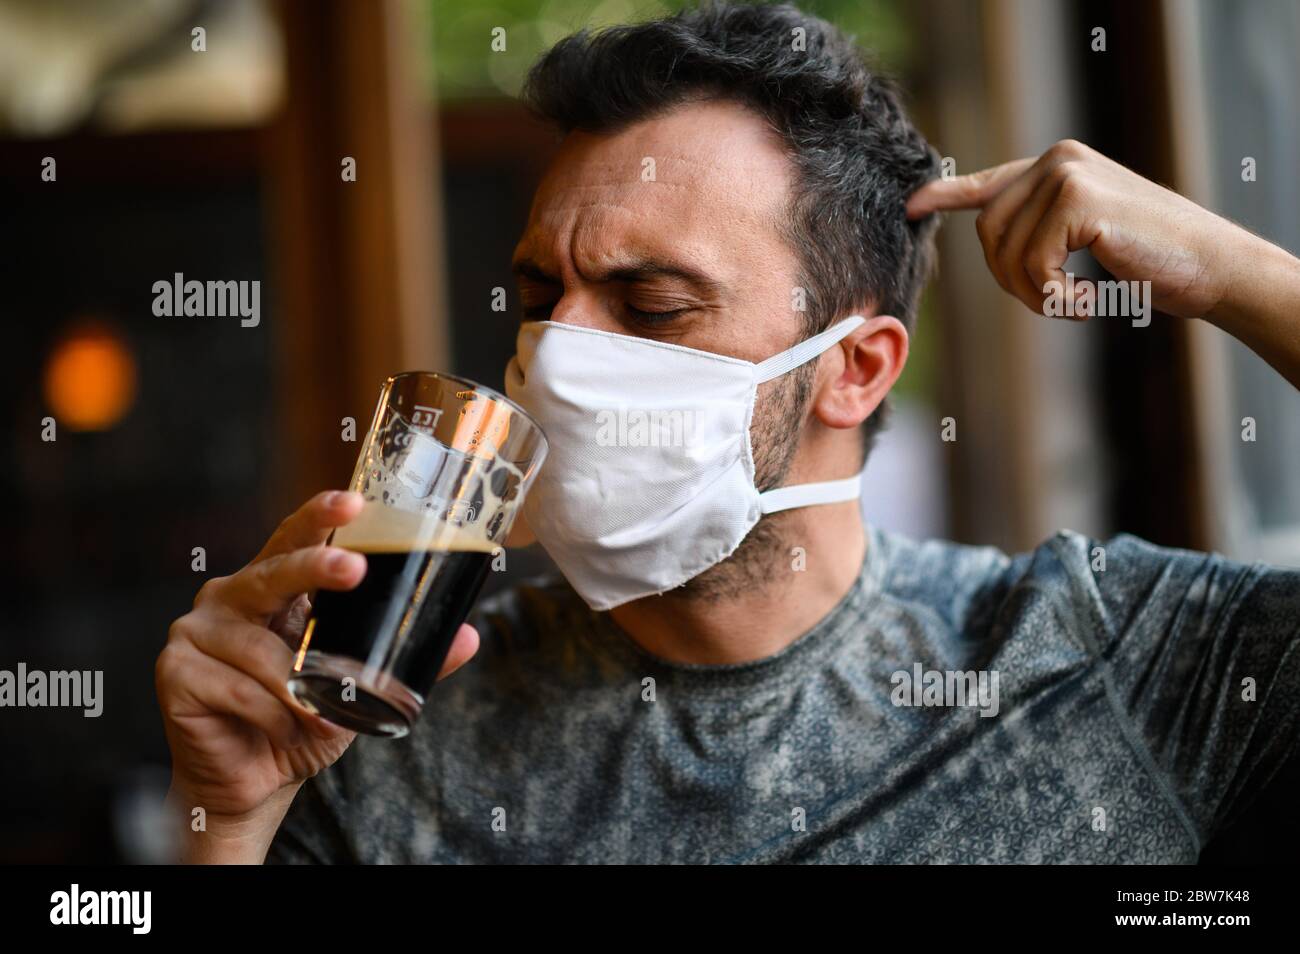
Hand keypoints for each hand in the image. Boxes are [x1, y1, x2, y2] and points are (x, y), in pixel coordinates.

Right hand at [156, 490, 479, 859]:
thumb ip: (406, 659)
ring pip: (260, 649)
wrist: (252, 781)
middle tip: (355, 570)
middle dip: (315, 568)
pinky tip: (283, 728)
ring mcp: (195, 631)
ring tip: (322, 715)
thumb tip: (470, 638)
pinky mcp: (176, 672)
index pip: (293, 538)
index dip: (320, 516)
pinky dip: (272, 713)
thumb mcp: (358, 687)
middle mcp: (230, 597)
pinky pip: (237, 688)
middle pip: (273, 572)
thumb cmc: (300, 720)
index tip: (354, 502)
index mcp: (271, 586)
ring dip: (298, 686)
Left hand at [906, 138, 1254, 319]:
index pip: (987, 181)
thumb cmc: (1148, 258)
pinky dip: (1053, 297)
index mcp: (1055, 165)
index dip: (946, 195)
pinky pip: (1033, 264)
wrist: (1207, 266)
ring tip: (1073, 302)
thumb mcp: (1084, 235)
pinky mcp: (1078, 199)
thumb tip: (989, 233)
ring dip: (1034, 295)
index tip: (912, 205)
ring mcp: (1066, 174)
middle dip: (1011, 280)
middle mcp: (1056, 159)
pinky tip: (1087, 301)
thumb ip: (1039, 225)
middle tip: (1054, 301)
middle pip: (989, 232)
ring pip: (1007, 253)